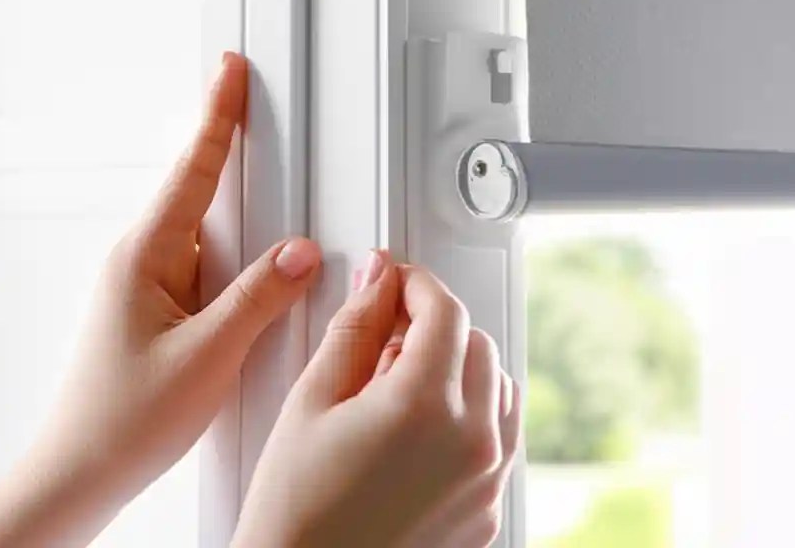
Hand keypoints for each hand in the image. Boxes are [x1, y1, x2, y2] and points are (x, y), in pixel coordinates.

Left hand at [0, 52, 322, 546]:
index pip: (190, 169)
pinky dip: (231, 276)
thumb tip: (299, 253)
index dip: (216, 115)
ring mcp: (145, 289)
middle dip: (236, 169)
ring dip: (240, 241)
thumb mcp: (208, 355)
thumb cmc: (123, 420)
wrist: (82, 472)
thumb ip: (258, 298)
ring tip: (264, 266)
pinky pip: (203, 276)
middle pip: (202, 197)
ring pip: (208, 243)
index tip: (229, 71)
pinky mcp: (154, 314)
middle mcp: (139, 264)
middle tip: (266, 135)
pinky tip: (248, 298)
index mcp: (143, 257)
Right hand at [234, 252, 522, 547]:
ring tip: (397, 391)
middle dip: (435, 329)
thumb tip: (379, 281)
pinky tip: (417, 431)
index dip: (416, 286)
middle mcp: (471, 444)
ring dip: (458, 371)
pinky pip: (499, 438)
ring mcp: (486, 481)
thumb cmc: (295, 512)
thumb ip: (354, 330)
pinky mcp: (487, 509)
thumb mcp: (311, 403)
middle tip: (384, 340)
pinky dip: (470, 417)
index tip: (394, 284)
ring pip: (498, 388)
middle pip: (478, 344)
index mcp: (424, 408)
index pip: (446, 312)